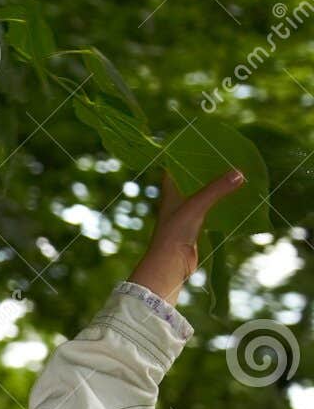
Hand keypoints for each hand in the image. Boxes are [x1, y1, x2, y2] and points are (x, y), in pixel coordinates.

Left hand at [127, 168, 245, 304]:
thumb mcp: (196, 207)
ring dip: (214, 186)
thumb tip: (240, 173)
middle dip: (205, 170)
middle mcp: (176, 201)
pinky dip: (219, 203)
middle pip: (190, 180)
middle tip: (225, 156)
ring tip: (233, 173)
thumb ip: (216, 190)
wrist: (169, 265)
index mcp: (170, 192)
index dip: (184, 155)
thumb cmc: (174, 234)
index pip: (175, 168)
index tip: (199, 143)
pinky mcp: (194, 228)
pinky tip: (233, 198)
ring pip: (201, 195)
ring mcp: (185, 215)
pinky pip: (209, 210)